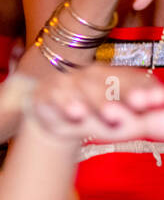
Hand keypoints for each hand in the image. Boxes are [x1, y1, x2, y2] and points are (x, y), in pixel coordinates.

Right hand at [27, 64, 163, 143]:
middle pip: (110, 82)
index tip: (156, 98)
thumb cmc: (94, 120)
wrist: (51, 121)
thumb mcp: (123, 124)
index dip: (144, 88)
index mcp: (116, 78)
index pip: (133, 79)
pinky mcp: (46, 92)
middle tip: (139, 103)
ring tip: (110, 115)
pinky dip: (66, 104)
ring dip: (99, 101)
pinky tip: (75, 112)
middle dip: (125, 93)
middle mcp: (93, 75)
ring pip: (85, 88)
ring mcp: (68, 82)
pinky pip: (57, 96)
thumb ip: (147, 121)